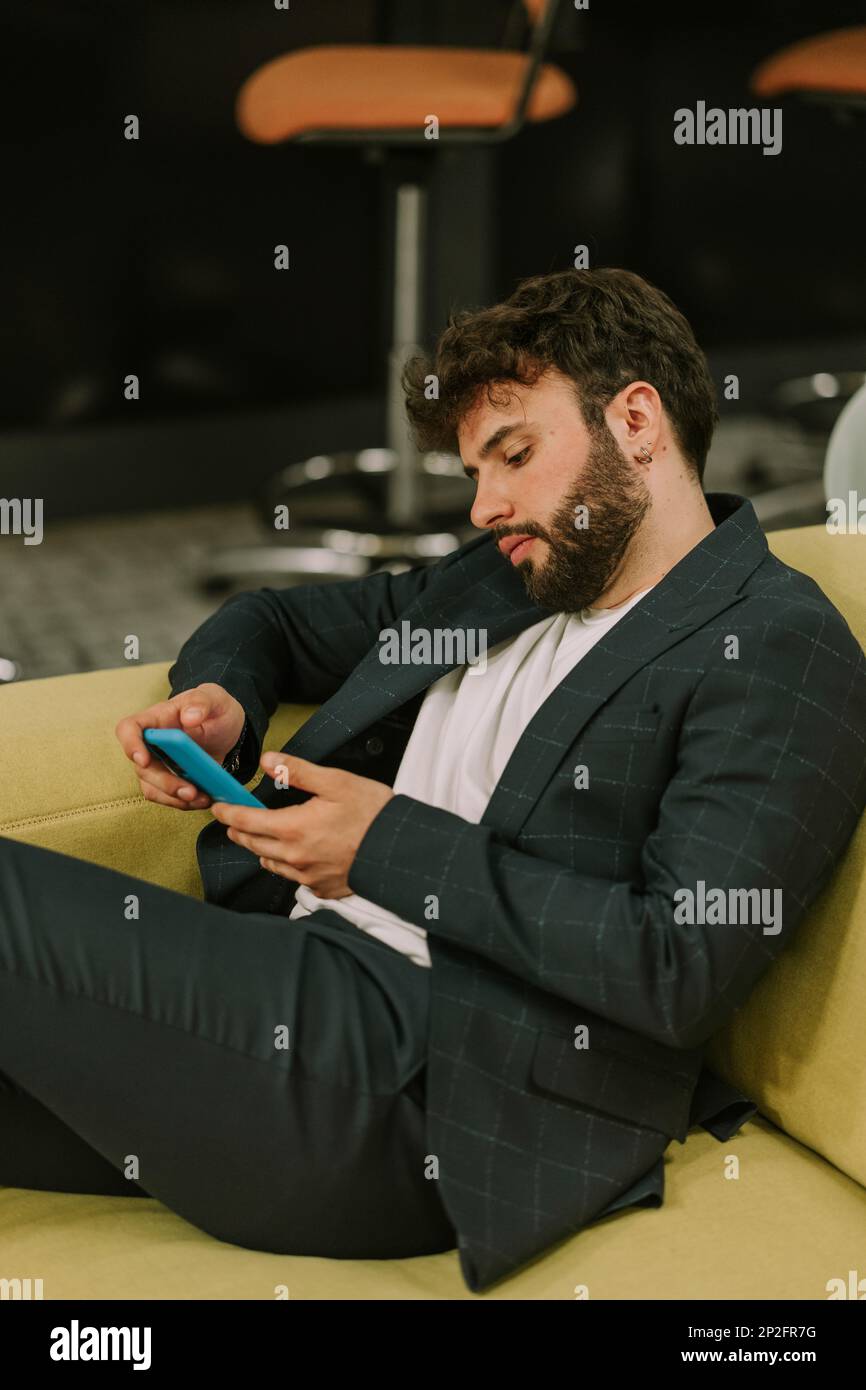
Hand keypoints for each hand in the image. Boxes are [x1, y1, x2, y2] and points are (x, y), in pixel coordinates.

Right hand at [115, 682, 245, 810]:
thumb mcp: (215, 698)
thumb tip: (189, 717)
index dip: (130, 744)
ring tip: (202, 799)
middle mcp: (152, 744)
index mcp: (156, 719)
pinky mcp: (170, 780)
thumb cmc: (215, 709)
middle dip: (164, 782)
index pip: (129, 729)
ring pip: (152, 787)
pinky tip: (204, 800)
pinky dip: (183, 803)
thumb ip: (202, 702)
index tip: (144, 760)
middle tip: (190, 791)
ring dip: (174, 798)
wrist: (229, 730)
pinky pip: (168, 798)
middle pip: (142, 767)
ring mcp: (159, 764)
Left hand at [210, 753, 394, 898]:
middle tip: (232, 820)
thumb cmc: (372, 813)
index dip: (228, 812)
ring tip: (257, 837)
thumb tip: (268, 761)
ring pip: (270, 863)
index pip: (247, 821)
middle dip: (239, 830)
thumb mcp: (335, 782)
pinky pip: (292, 878)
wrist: (400, 849)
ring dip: (258, 849)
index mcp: (293, 828)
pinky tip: (289, 856)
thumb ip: (297, 771)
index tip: (217, 807)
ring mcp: (307, 876)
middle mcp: (294, 857)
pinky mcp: (321, 888)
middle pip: (253, 845)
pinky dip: (284, 865)